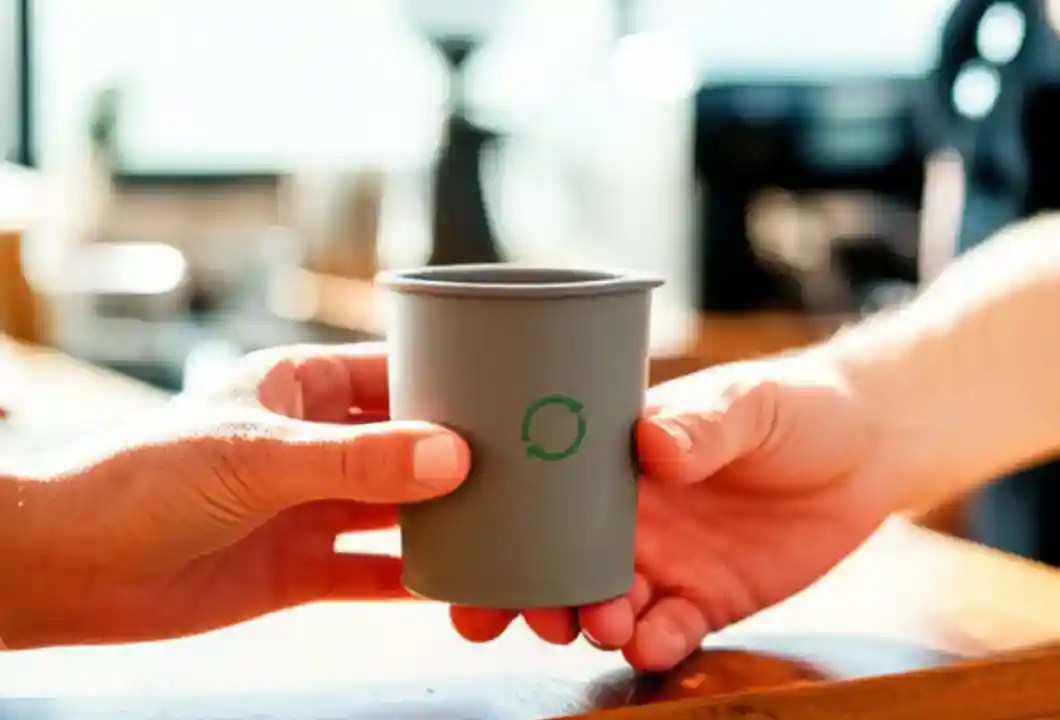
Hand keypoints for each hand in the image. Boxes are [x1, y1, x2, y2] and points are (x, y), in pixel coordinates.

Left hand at [0, 343, 468, 648]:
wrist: (69, 570)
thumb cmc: (140, 480)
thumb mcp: (257, 456)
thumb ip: (355, 458)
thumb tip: (452, 454)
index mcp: (299, 385)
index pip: (393, 370)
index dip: (451, 379)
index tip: (514, 395)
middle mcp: (313, 442)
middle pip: (408, 442)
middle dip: (462, 454)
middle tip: (530, 466)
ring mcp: (310, 505)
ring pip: (398, 508)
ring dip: (445, 518)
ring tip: (509, 525)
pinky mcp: (300, 566)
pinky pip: (373, 572)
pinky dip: (414, 579)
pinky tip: (457, 586)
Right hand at [451, 351, 899, 670]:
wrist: (870, 448)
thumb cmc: (797, 404)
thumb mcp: (751, 402)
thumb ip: (703, 425)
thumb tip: (650, 444)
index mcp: (618, 458)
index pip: (548, 492)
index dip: (511, 521)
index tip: (486, 547)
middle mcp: (630, 514)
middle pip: (561, 559)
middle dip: (536, 590)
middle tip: (533, 610)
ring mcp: (666, 562)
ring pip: (605, 603)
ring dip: (592, 620)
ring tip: (602, 624)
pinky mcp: (707, 600)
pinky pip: (668, 630)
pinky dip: (654, 643)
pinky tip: (650, 644)